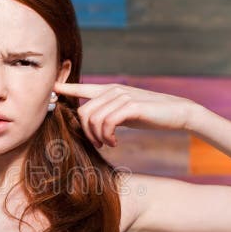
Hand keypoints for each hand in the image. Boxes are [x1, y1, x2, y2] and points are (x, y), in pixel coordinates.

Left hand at [53, 81, 199, 147]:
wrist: (177, 113)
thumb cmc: (149, 115)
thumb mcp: (124, 113)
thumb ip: (108, 113)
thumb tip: (91, 123)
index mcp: (110, 90)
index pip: (83, 87)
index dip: (66, 88)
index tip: (53, 88)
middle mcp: (114, 90)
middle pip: (84, 111)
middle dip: (86, 132)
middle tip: (98, 143)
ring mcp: (122, 96)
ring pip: (94, 119)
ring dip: (97, 136)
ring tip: (107, 144)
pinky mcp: (131, 106)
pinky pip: (107, 122)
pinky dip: (107, 136)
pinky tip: (114, 142)